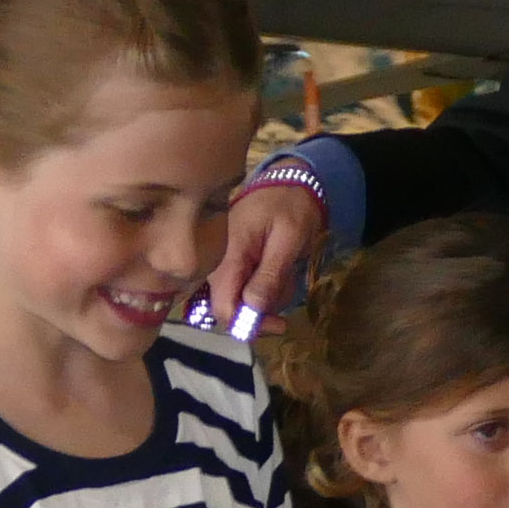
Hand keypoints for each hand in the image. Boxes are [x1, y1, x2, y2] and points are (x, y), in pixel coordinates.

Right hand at [208, 175, 326, 335]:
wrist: (286, 183)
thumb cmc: (290, 206)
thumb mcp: (288, 238)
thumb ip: (270, 274)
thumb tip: (253, 309)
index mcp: (229, 255)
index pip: (224, 307)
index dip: (249, 324)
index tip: (279, 324)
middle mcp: (218, 262)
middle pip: (229, 309)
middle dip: (261, 312)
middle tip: (288, 292)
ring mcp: (223, 262)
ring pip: (239, 301)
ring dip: (266, 298)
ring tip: (286, 272)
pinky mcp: (231, 263)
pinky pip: (243, 288)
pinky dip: (264, 288)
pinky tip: (278, 270)